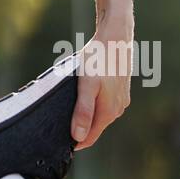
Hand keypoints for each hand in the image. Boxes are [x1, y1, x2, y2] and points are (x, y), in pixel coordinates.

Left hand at [70, 22, 133, 151]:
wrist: (116, 36)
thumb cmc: (99, 58)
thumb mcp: (86, 85)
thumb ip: (83, 111)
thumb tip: (79, 137)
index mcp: (110, 111)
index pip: (90, 137)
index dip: (75, 142)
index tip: (58, 142)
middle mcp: (118, 108)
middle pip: (95, 126)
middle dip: (79, 128)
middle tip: (58, 123)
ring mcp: (121, 98)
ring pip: (100, 113)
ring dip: (85, 114)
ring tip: (68, 108)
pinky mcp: (120, 88)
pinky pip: (104, 102)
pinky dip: (93, 102)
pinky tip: (83, 93)